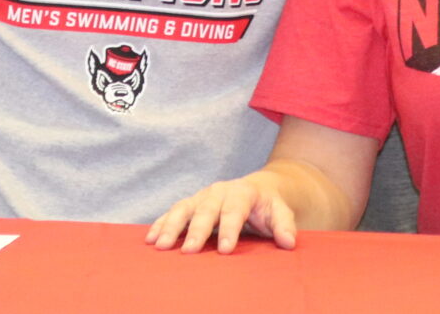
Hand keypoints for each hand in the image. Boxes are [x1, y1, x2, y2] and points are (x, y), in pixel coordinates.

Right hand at [145, 174, 299, 254]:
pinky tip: (150, 238)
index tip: (226, 251)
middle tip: (188, 251)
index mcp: (241, 192)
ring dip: (171, 227)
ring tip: (160, 246)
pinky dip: (161, 224)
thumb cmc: (268, 205)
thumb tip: (288, 242)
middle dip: (196, 231)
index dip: (230, 230)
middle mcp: (218, 191)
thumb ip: (284, 225)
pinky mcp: (191, 203)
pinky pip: (173, 212)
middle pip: (205, 210)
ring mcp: (202, 196)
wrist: (257, 188)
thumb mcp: (281, 211)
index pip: (234, 211)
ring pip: (183, 209)